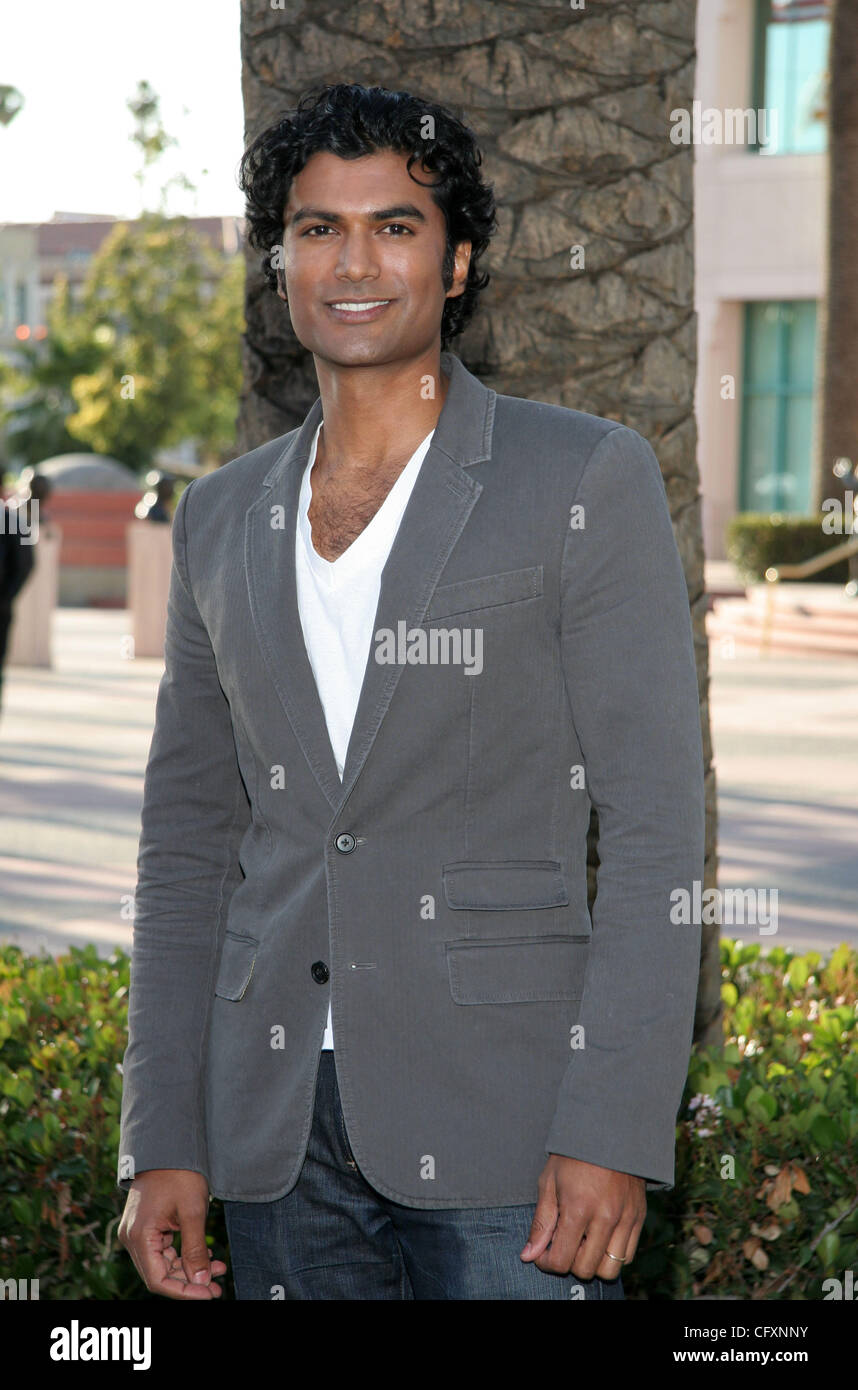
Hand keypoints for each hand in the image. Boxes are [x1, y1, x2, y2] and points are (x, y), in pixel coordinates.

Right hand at [118, 1169, 226, 1298]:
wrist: (168, 1147)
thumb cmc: (179, 1175)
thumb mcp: (193, 1212)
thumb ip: (195, 1249)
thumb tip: (201, 1281)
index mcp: (140, 1236)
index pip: (158, 1280)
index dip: (184, 1291)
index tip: (208, 1293)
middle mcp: (132, 1238)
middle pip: (159, 1274)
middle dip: (189, 1282)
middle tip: (217, 1285)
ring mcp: (137, 1233)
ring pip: (162, 1264)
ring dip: (188, 1269)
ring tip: (218, 1268)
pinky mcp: (145, 1227)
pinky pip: (162, 1250)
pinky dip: (183, 1255)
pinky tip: (205, 1255)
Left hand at [520, 1155, 645, 1279]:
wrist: (607, 1131)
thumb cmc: (573, 1155)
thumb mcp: (549, 1183)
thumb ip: (541, 1222)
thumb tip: (528, 1255)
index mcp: (578, 1208)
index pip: (561, 1260)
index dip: (546, 1263)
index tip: (542, 1252)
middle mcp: (605, 1218)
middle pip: (585, 1269)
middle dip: (568, 1263)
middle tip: (562, 1244)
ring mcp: (625, 1219)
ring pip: (610, 1269)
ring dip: (592, 1263)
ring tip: (582, 1242)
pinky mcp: (639, 1217)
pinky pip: (627, 1255)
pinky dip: (612, 1255)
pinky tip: (600, 1237)